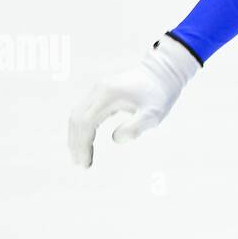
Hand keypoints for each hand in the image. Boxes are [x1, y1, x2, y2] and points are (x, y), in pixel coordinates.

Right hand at [68, 34, 199, 167]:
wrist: (162, 73)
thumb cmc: (159, 96)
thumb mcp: (154, 114)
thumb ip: (136, 127)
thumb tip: (115, 139)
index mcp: (107, 95)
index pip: (86, 123)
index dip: (83, 144)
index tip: (85, 163)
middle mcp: (98, 90)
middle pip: (76, 119)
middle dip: (76, 143)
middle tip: (81, 165)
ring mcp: (98, 89)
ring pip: (77, 114)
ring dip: (76, 136)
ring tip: (81, 157)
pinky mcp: (101, 91)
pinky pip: (84, 111)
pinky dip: (82, 128)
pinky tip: (87, 141)